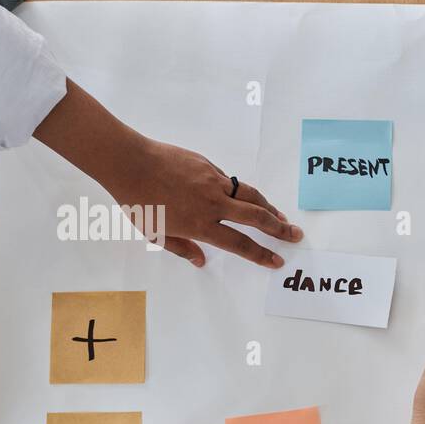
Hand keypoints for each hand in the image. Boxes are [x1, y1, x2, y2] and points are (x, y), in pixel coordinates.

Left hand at [105, 136, 302, 268]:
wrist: (129, 162)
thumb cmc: (137, 201)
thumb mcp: (155, 234)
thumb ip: (181, 248)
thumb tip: (201, 261)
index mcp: (200, 225)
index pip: (240, 244)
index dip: (261, 254)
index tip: (277, 261)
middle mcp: (213, 204)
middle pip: (256, 217)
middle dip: (279, 229)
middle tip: (296, 235)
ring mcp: (213, 182)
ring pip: (251, 196)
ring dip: (269, 207)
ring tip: (281, 216)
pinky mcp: (209, 166)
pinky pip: (231, 181)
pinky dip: (241, 192)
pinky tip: (244, 197)